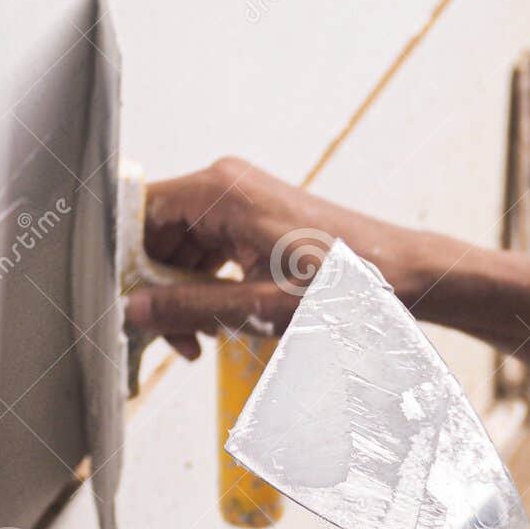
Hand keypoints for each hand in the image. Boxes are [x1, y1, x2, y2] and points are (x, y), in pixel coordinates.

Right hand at [123, 158, 437, 356]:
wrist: (403, 275)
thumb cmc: (346, 285)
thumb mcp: (257, 307)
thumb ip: (188, 309)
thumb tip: (132, 311)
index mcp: (221, 191)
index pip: (139, 214)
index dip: (126, 263)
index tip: (128, 304)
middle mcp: (226, 185)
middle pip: (157, 235)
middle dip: (158, 290)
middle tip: (174, 339)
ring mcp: (241, 201)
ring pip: (181, 249)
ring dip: (182, 297)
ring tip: (200, 342)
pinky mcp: (254, 220)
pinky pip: (208, 252)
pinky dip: (206, 288)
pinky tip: (218, 324)